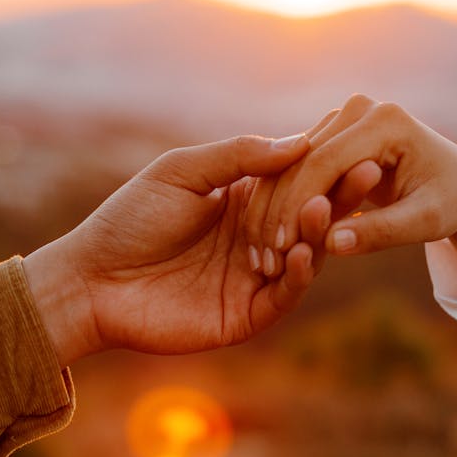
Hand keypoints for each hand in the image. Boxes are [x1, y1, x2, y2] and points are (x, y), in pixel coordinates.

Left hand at [21, 134, 331, 366]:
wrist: (90, 281)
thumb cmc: (128, 220)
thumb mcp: (180, 173)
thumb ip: (236, 156)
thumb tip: (300, 141)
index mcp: (242, 200)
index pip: (297, 180)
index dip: (325, 165)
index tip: (353, 142)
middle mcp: (257, 238)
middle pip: (310, 217)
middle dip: (338, 196)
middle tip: (365, 172)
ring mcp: (254, 278)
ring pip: (305, 255)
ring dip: (319, 233)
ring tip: (324, 208)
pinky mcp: (245, 315)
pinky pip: (284, 296)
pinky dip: (298, 276)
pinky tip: (303, 253)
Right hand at [247, 94, 456, 278]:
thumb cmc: (452, 203)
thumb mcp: (426, 222)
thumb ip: (381, 232)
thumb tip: (332, 245)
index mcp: (385, 120)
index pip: (326, 161)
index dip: (300, 204)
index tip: (284, 247)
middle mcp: (360, 108)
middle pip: (302, 160)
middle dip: (281, 209)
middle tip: (265, 256)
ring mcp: (344, 117)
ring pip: (291, 163)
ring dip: (273, 206)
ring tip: (264, 252)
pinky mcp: (333, 133)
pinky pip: (296, 167)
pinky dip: (281, 201)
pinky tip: (270, 236)